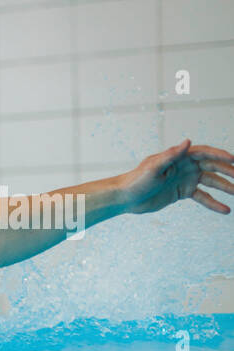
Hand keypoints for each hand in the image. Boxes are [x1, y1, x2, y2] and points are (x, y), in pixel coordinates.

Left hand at [119, 139, 233, 215]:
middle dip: (228, 171)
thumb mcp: (153, 168)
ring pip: (211, 182)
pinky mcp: (183, 192)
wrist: (126, 198)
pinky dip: (214, 203)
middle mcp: (186, 166)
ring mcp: (186, 179)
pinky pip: (203, 197)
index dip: (220, 155)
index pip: (205, 153)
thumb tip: (188, 141)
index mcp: (179, 156)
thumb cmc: (136, 180)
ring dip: (226, 187)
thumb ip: (171, 155)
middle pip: (212, 166)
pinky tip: (225, 209)